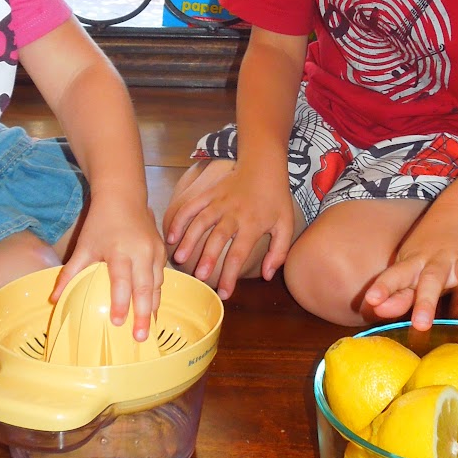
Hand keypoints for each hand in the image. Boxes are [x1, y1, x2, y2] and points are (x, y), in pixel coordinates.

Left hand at [54, 195, 165, 341]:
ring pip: (157, 285)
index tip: (117, 323)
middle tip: (140, 338)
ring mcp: (154, 251)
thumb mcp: (83, 246)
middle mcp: (140, 252)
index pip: (122, 281)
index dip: (120, 303)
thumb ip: (70, 272)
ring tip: (148, 330)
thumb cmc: (100, 223)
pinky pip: (161, 277)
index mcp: (119, 250)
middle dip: (143, 314)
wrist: (123, 197)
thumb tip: (53, 299)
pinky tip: (152, 310)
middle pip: (145, 288)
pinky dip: (157, 295)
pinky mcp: (161, 251)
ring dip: (153, 308)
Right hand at [166, 162, 295, 298]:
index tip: (224, 293)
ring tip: (180, 258)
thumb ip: (279, 252)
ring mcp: (219, 202)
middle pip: (218, 237)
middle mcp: (234, 214)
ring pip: (201, 222)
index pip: (240, 253)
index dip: (231, 275)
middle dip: (208, 257)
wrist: (263, 165)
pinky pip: (192, 206)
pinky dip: (180, 219)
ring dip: (189, 240)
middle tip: (200, 276)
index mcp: (253, 224)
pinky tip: (171, 235)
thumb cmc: (275, 198)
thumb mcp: (286, 224)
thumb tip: (268, 276)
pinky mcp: (209, 193)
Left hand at [362, 220, 457, 330]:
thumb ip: (396, 292)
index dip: (383, 287)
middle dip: (426, 301)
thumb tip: (374, 310)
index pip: (396, 274)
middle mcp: (439, 259)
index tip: (371, 301)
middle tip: (421, 324)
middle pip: (432, 278)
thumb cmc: (427, 249)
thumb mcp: (408, 266)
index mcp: (415, 261)